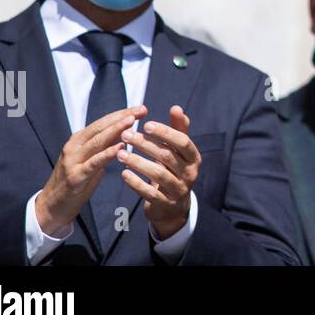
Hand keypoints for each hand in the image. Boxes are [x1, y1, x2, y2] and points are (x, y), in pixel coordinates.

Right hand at [35, 105, 146, 234]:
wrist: (51, 206)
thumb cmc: (75, 181)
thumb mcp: (90, 159)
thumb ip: (103, 146)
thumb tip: (123, 133)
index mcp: (78, 140)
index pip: (103, 122)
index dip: (122, 114)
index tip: (141, 108)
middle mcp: (74, 146)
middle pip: (101, 127)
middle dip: (122, 117)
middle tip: (141, 109)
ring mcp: (73, 161)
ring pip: (97, 141)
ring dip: (115, 130)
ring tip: (131, 121)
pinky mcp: (76, 176)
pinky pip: (94, 163)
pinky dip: (107, 153)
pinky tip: (120, 147)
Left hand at [118, 105, 199, 239]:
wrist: (174, 207)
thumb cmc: (174, 170)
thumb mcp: (179, 151)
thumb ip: (178, 129)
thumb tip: (176, 108)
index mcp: (194, 158)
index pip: (182, 141)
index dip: (165, 132)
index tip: (146, 124)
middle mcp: (190, 174)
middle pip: (167, 156)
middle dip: (145, 144)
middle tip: (125, 135)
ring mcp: (178, 190)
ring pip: (158, 174)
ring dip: (137, 162)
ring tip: (120, 153)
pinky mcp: (165, 204)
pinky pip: (149, 193)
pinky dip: (135, 182)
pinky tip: (123, 173)